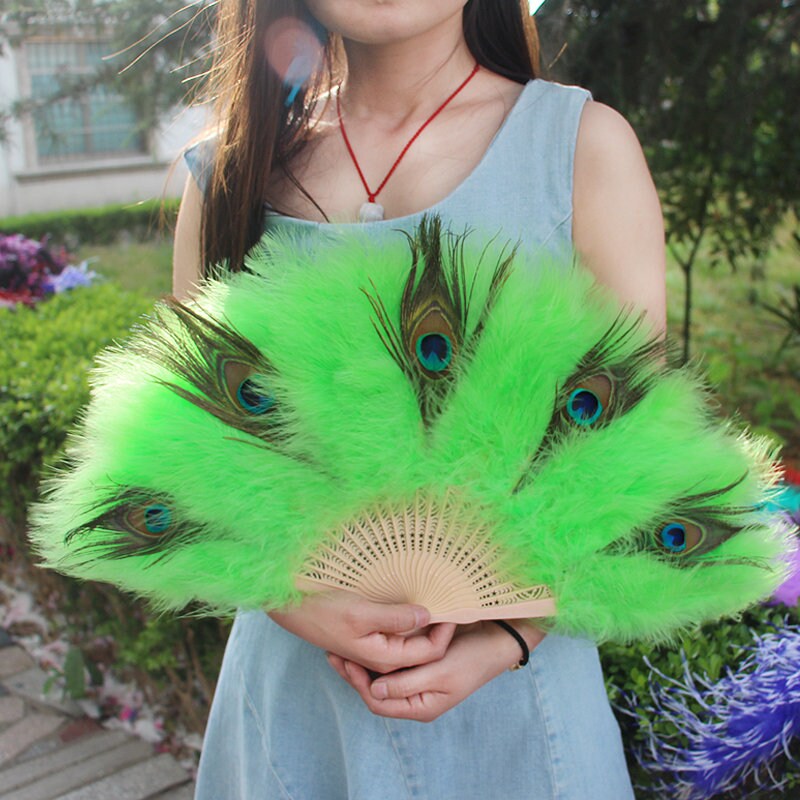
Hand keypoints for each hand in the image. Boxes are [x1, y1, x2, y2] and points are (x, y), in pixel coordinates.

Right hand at [269, 589, 455, 673]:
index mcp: (384, 658)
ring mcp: (375, 648)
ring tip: (438, 597)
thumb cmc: (323, 610)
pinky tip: (413, 602)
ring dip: (425, 623)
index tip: (457, 606)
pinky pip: (398, 632)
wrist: (292, 607)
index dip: (447, 631)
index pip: (431, 651)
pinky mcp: (369, 636)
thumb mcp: (362, 612)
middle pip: (424, 648)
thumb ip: (396, 617)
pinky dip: (409, 619)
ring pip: (412, 639)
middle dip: (440, 628)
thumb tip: (427, 616)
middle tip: (453, 599)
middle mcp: (382, 658)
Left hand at [327, 620, 544, 722]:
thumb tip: (373, 691)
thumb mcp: (439, 673)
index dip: (358, 684)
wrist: (496, 639)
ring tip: (343, 645)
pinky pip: (391, 663)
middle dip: (354, 673)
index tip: (344, 661)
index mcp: (420, 706)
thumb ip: (406, 684)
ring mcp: (417, 680)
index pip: (378, 703)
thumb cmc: (472, 658)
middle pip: (375, 691)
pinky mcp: (419, 663)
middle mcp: (416, 697)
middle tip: (334, 652)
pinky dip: (376, 654)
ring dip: (362, 663)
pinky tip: (365, 639)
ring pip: (380, 676)